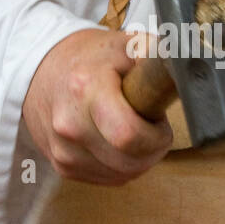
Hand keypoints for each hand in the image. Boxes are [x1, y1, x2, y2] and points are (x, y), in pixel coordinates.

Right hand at [22, 27, 172, 183]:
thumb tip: (186, 59)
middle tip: (151, 126)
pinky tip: (117, 142)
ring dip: (139, 159)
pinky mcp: (61, 166)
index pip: (129, 136)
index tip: (159, 122)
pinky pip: (107, 179)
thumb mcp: (123, 44)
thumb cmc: (87, 58)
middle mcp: (70, 124)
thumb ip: (156, 53)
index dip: (156, 136)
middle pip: (130, 162)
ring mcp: (63, 149)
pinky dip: (121, 166)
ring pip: (122, 175)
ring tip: (134, 131)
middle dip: (152, 149)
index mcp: (86, 90)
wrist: (37, 70)